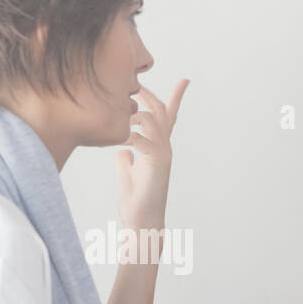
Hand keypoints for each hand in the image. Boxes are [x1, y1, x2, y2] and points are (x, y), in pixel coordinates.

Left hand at [116, 79, 189, 231]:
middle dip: (148, 93)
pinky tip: (118, 136)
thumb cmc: (135, 202)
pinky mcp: (157, 162)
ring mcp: (163, 154)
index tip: (185, 80)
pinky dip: (128, 133)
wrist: (142, 223)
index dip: (176, 98)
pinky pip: (142, 138)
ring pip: (153, 120)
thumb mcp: (127, 174)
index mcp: (158, 148)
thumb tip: (122, 151)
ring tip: (117, 111)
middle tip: (135, 80)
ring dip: (133, 111)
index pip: (169, 118)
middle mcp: (164, 147)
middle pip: (160, 111)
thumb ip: (126, 160)